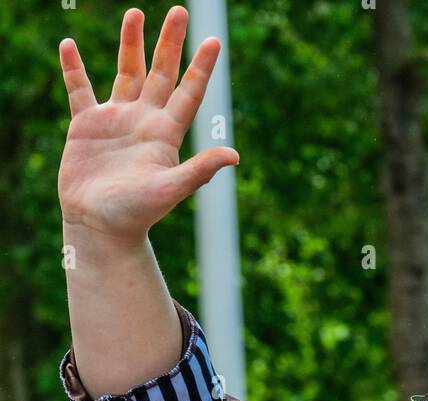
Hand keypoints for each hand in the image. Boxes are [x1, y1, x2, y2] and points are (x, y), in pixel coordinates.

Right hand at [58, 6, 237, 242]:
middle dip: (170, 43)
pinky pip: (79, 90)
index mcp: (166, 135)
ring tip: (135, 13)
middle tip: (180, 12)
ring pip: (126, 73)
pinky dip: (74, 69)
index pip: (189, 93)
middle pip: (161, 74)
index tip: (214, 40)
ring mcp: (115, 121)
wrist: (100, 227)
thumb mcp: (170, 189)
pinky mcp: (86, 125)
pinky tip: (69, 45)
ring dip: (130, 44)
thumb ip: (199, 170)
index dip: (201, 68)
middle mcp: (144, 122)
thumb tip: (234, 155)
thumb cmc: (136, 214)